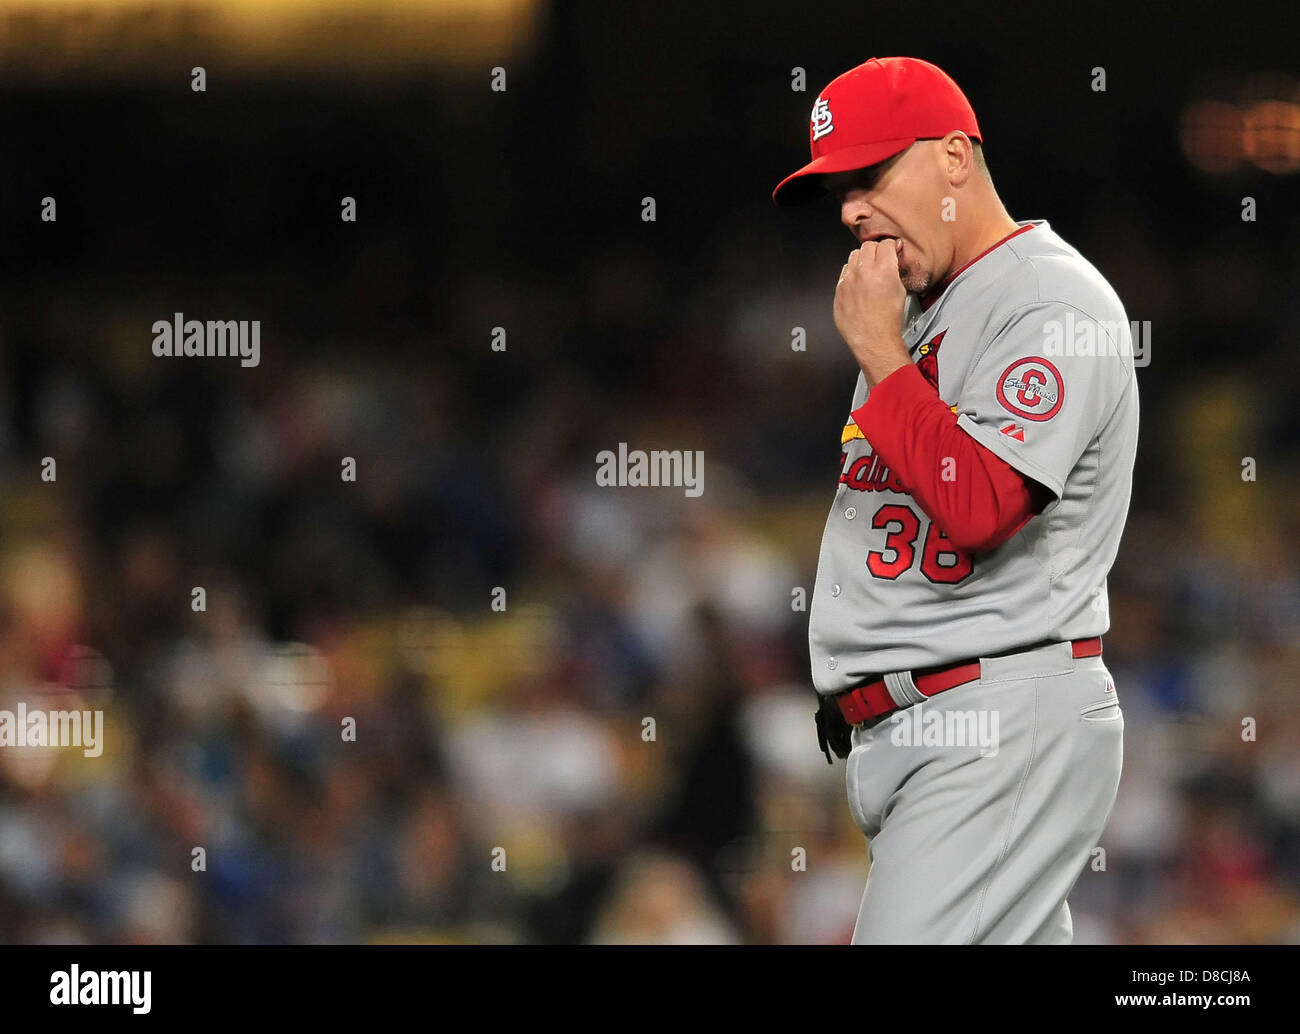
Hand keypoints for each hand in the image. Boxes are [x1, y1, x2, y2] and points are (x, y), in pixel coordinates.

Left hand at [834, 239, 910, 386]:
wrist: (873, 340)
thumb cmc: (888, 320)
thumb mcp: (900, 290)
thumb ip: (894, 270)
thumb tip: (892, 259)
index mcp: (883, 270)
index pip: (885, 244)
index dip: (890, 247)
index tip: (890, 251)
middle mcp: (864, 273)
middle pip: (868, 246)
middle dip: (876, 251)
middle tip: (880, 259)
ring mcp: (848, 281)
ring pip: (853, 257)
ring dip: (862, 260)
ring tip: (868, 272)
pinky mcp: (839, 291)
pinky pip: (844, 273)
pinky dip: (851, 274)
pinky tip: (858, 284)